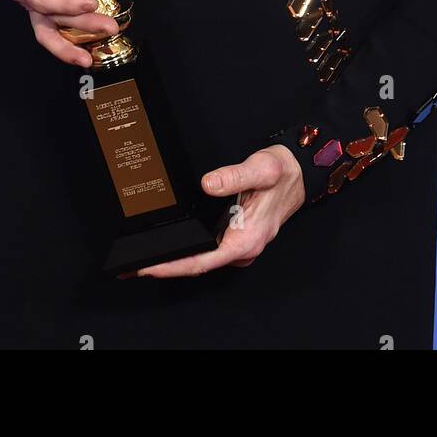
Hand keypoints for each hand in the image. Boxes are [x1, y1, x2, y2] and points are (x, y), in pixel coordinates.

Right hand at [0, 0, 119, 65]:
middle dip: (74, 29)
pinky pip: (53, 20)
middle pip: (44, 17)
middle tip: (108, 27)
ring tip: (95, 54)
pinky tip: (91, 43)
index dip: (62, 3)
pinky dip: (70, 33)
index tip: (90, 2)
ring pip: (46, 27)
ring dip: (71, 41)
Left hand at [132, 145, 305, 278]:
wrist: (300, 173)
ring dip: (177, 259)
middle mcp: (243, 248)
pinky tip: (173, 244)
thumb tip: (207, 184)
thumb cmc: (283, 173)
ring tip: (147, 256)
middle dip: (167, 266)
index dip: (173, 266)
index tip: (149, 268)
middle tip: (135, 265)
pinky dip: (189, 250)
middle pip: (198, 264)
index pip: (202, 261)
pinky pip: (209, 250)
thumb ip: (234, 176)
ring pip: (203, 259)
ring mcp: (240, 245)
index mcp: (247, 239)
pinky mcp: (237, 238)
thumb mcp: (261, 168)